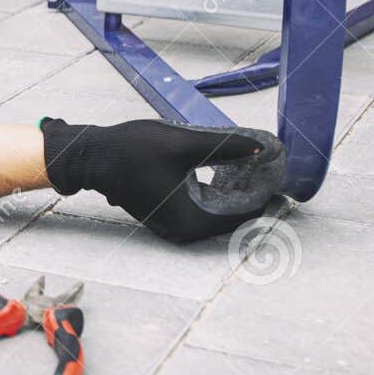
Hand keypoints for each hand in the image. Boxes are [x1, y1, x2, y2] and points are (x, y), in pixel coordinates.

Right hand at [41, 118, 285, 242]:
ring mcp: (179, 224)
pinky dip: (222, 189)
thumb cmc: (132, 151)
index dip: (266, 188)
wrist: (94, 156)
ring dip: (241, 187)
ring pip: (224, 209)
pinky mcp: (173, 214)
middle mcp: (187, 230)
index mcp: (192, 220)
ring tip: (257, 161)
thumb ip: (227, 147)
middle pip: (237, 213)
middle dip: (256, 186)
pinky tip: (233, 167)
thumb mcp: (184, 144)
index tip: (280, 165)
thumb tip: (263, 148)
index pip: (246, 211)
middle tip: (273, 159)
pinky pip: (208, 205)